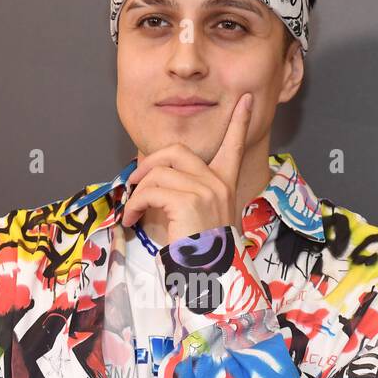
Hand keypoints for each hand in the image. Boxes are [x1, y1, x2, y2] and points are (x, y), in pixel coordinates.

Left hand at [119, 92, 253, 242]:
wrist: (210, 278)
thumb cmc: (202, 253)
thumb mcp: (200, 219)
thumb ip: (187, 196)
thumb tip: (154, 180)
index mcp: (225, 185)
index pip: (234, 146)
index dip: (240, 122)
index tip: (246, 99)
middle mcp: (218, 184)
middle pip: (177, 151)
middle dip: (149, 162)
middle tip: (134, 181)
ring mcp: (206, 191)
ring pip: (158, 173)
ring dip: (136, 192)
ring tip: (132, 211)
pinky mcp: (189, 202)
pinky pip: (150, 191)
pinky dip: (134, 204)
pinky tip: (132, 219)